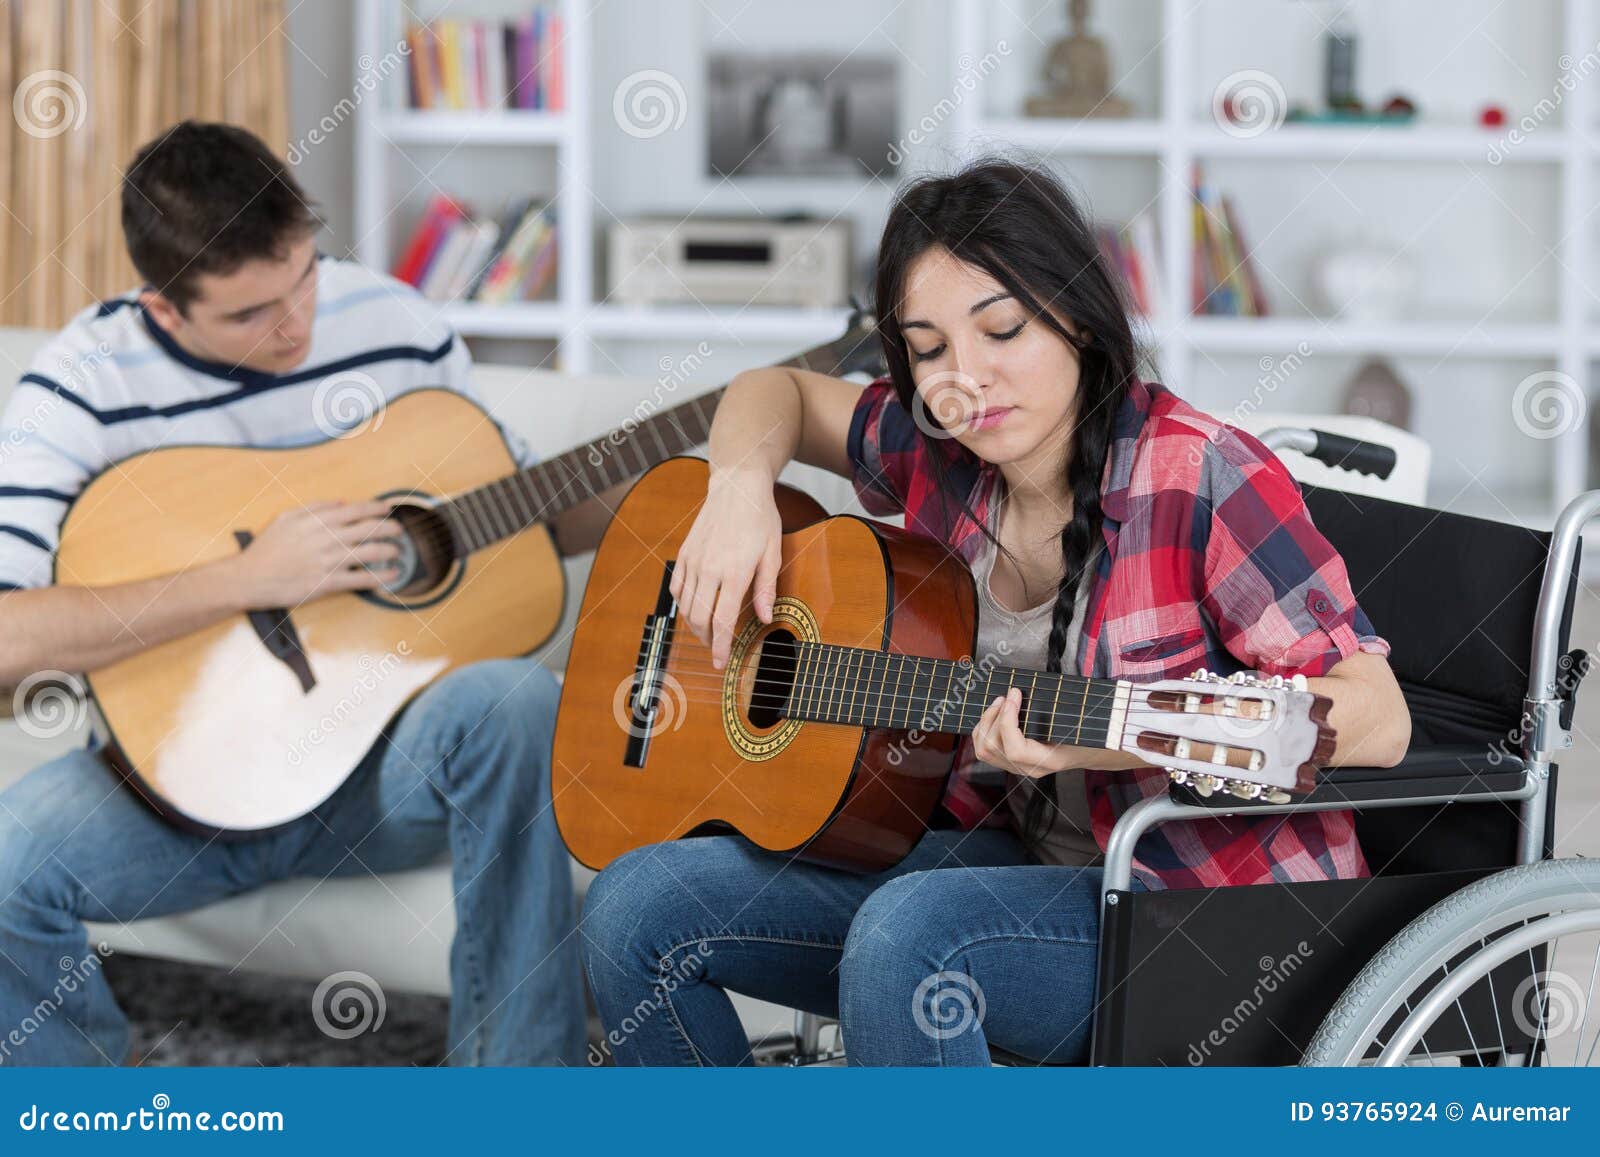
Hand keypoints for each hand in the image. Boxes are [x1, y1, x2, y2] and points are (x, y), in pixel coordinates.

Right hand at [227, 500, 403, 608]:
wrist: (250, 578)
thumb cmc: (266, 549)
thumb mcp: (286, 518)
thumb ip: (314, 507)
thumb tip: (341, 502)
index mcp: (318, 521)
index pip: (356, 510)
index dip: (377, 508)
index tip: (388, 509)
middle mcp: (328, 538)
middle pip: (370, 529)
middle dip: (390, 529)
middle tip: (399, 531)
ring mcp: (330, 561)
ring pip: (371, 552)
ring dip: (390, 551)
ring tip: (398, 552)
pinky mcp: (328, 582)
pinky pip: (362, 578)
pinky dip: (381, 577)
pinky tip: (392, 575)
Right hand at [668, 466, 782, 668]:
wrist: (736, 487)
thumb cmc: (760, 519)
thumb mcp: (773, 552)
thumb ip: (767, 587)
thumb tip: (765, 618)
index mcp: (735, 571)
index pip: (723, 619)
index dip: (721, 646)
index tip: (720, 662)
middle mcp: (710, 568)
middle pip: (700, 618)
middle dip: (707, 640)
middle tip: (716, 649)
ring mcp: (693, 560)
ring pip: (685, 606)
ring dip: (694, 625)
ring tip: (707, 632)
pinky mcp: (684, 553)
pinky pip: (676, 587)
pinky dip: (682, 604)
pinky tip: (693, 609)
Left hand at [972, 686, 1083, 777]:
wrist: (1087, 751)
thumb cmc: (1084, 734)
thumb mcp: (1076, 723)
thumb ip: (1053, 712)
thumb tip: (1022, 692)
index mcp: (1048, 761)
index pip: (1015, 750)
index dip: (1008, 721)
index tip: (1014, 694)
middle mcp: (1029, 768)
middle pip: (993, 749)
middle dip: (994, 717)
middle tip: (1006, 696)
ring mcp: (1017, 767)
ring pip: (984, 751)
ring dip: (986, 722)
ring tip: (998, 702)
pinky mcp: (1010, 761)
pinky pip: (986, 750)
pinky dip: (984, 729)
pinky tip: (994, 713)